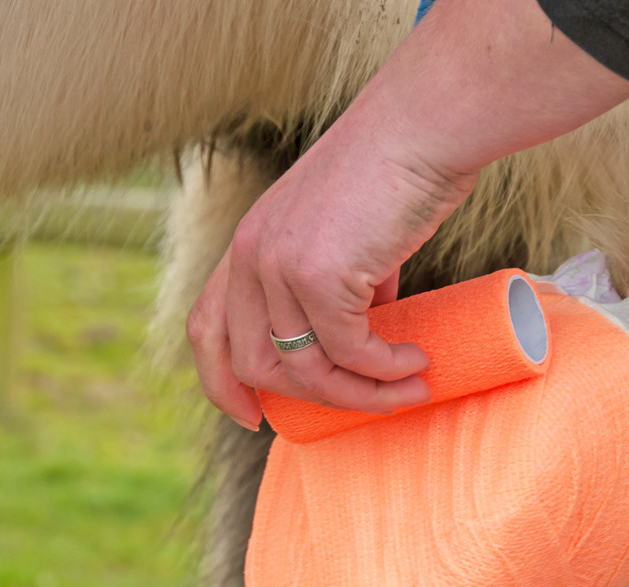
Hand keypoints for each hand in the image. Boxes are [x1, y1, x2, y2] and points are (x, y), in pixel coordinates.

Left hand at [187, 0, 628, 427]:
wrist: (422, 129)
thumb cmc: (397, 171)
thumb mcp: (347, 232)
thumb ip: (343, 281)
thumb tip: (370, 329)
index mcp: (248, 244)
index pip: (206, 328)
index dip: (220, 383)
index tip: (252, 416)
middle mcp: (250, 256)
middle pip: (254, 363)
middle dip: (315, 399)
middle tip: (373, 401)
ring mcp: (279, 265)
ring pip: (305, 367)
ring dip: (361, 393)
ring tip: (409, 387)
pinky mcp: (320, 274)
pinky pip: (348, 351)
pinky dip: (384, 369)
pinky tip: (415, 361)